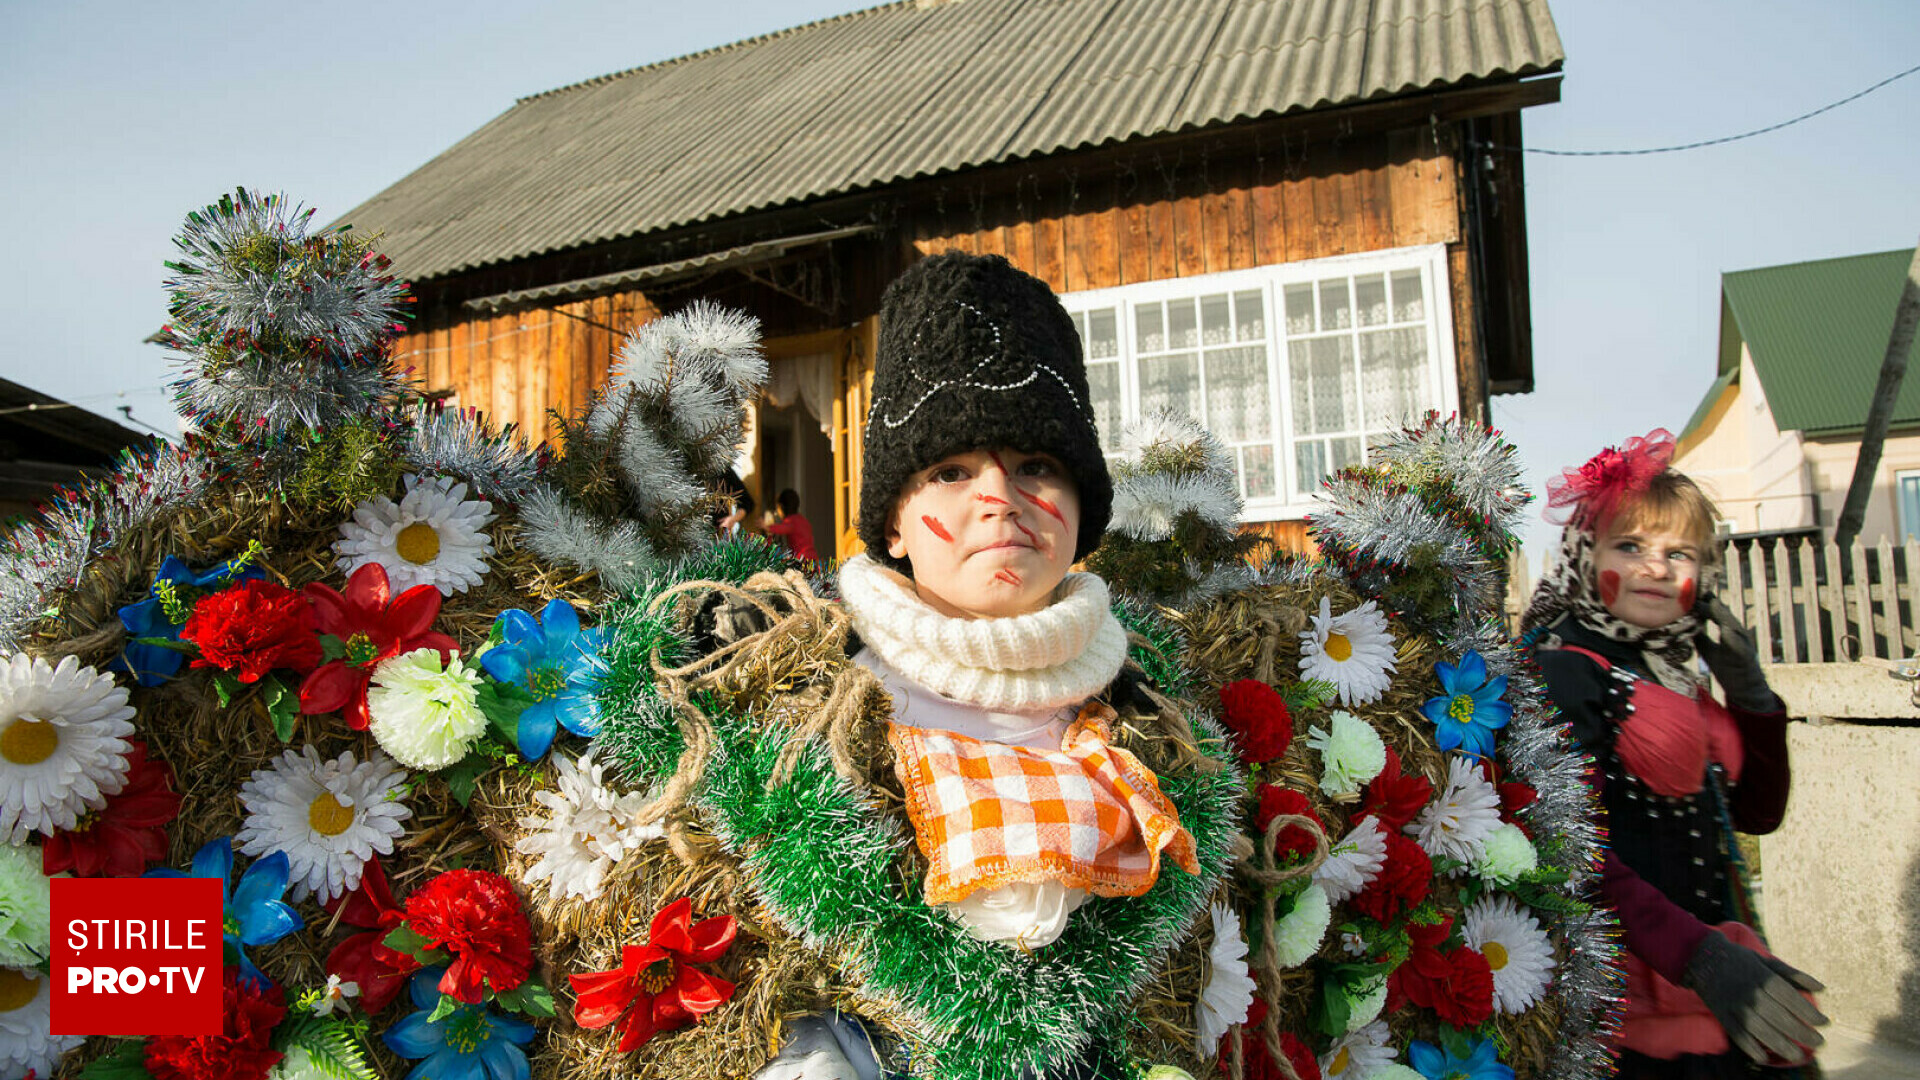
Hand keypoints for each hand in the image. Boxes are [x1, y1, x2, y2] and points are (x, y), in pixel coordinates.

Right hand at [1684, 930, 1827, 1064]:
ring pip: (1761, 1030)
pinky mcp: (1722, 1014)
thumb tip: (1822, 988)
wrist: (1703, 957)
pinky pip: (1737, 1034)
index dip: (1810, 1013)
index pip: (1792, 999)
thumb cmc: (1741, 960)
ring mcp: (1736, 1005)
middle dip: (1802, 1033)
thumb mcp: (1767, 961)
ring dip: (1781, 1045)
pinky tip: (1764, 1058)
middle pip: (1780, 1018)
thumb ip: (1794, 975)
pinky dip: (1750, 1048)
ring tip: (1797, 1056)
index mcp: (1764, 978)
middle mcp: (1751, 993)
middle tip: (1818, 1043)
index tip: (1824, 1023)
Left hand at [1696, 597, 1776, 711]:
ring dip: (1722, 615)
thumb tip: (1686, 625)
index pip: (1717, 613)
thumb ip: (1701, 637)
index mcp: (1729, 632)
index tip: (1693, 590)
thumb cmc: (1728, 669)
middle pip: (1725, 615)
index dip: (1706, 602)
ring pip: (1734, 626)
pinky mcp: (1747, 658)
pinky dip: (1734, 638)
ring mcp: (1745, 645)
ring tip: (1710, 603)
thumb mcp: (1710, 651)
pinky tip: (1726, 631)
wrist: (1745, 690)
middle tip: (1698, 589)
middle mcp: (1738, 635)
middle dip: (1712, 602)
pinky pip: (1741, 647)